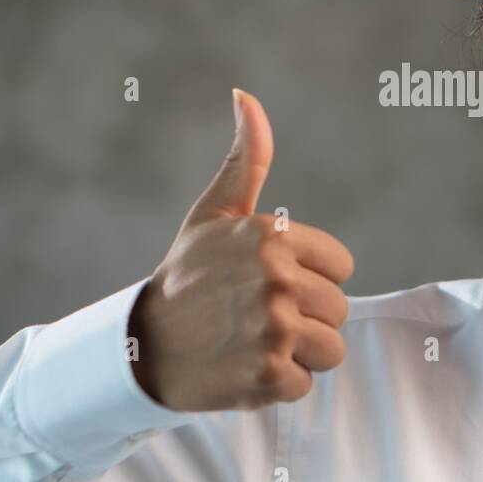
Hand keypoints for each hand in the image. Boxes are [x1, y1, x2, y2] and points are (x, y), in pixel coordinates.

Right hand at [128, 88, 353, 412]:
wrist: (140, 347)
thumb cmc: (186, 277)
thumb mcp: (213, 213)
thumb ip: (245, 159)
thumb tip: (246, 96)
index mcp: (272, 237)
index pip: (341, 267)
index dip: (310, 278)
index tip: (268, 283)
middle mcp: (276, 280)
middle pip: (338, 309)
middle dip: (305, 318)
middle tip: (255, 317)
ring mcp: (273, 330)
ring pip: (330, 349)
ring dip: (297, 354)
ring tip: (253, 343)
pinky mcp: (268, 376)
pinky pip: (306, 384)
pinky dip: (278, 385)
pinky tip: (244, 368)